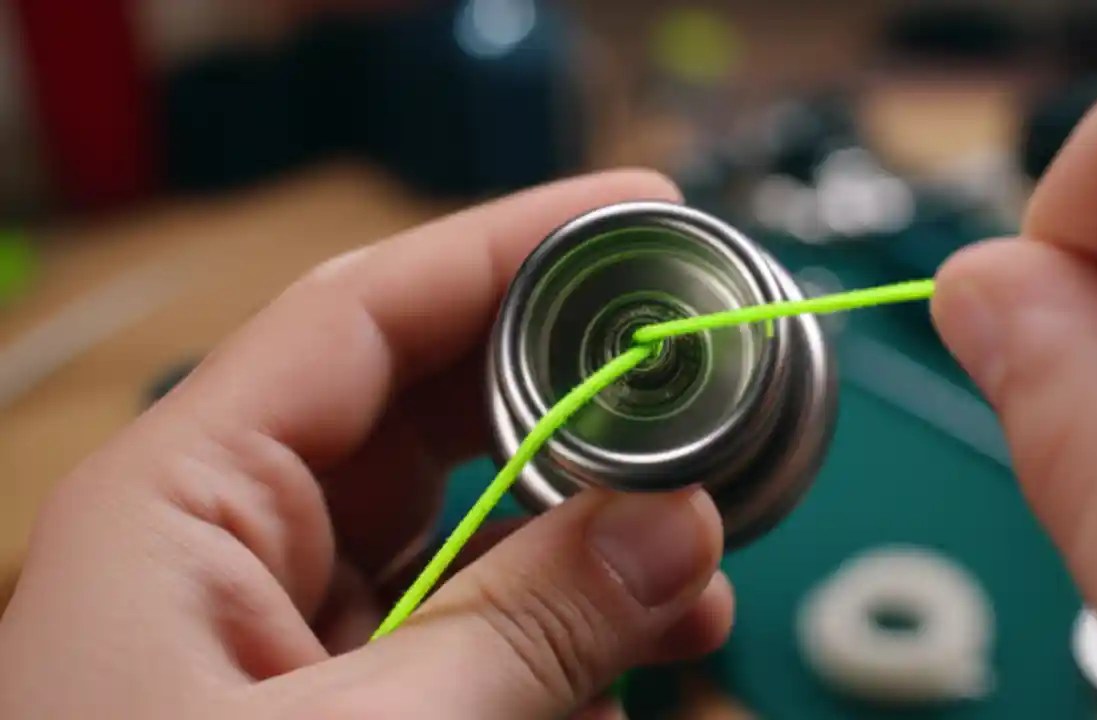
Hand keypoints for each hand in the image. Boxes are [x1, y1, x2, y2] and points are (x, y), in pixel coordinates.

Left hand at [0, 170, 732, 719]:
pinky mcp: (345, 703)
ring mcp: (293, 632)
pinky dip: (563, 642)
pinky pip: (471, 631)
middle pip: (431, 413)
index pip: (363, 316)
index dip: (504, 247)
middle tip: (693, 398)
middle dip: (573, 406)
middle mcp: (235, 547)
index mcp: (185, 503)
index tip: (632, 212)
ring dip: (589, 544)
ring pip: (469, 530)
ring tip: (695, 571)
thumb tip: (680, 531)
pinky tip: (638, 663)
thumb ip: (528, 630)